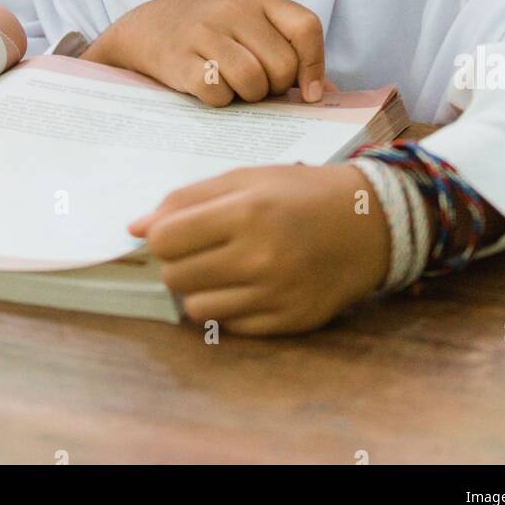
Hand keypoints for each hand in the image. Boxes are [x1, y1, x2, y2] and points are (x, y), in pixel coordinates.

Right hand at [81, 0, 335, 105]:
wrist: (149, 26)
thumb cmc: (215, 32)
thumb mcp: (254, 27)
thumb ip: (291, 53)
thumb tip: (326, 95)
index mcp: (261, 1)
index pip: (306, 28)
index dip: (314, 65)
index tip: (308, 93)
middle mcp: (234, 11)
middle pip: (282, 66)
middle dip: (275, 87)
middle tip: (258, 85)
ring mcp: (205, 33)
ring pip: (252, 82)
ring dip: (249, 97)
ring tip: (235, 88)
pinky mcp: (180, 60)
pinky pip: (218, 94)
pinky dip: (220, 101)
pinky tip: (211, 90)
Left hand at [126, 163, 390, 335]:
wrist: (369, 223)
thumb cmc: (300, 192)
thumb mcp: (246, 178)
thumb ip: (188, 199)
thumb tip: (134, 228)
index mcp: (246, 211)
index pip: (165, 239)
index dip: (160, 236)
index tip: (175, 232)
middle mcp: (260, 256)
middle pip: (175, 275)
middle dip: (178, 262)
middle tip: (203, 248)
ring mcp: (276, 295)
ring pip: (196, 308)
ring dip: (200, 287)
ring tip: (224, 267)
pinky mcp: (289, 322)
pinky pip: (230, 326)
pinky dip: (230, 307)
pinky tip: (250, 284)